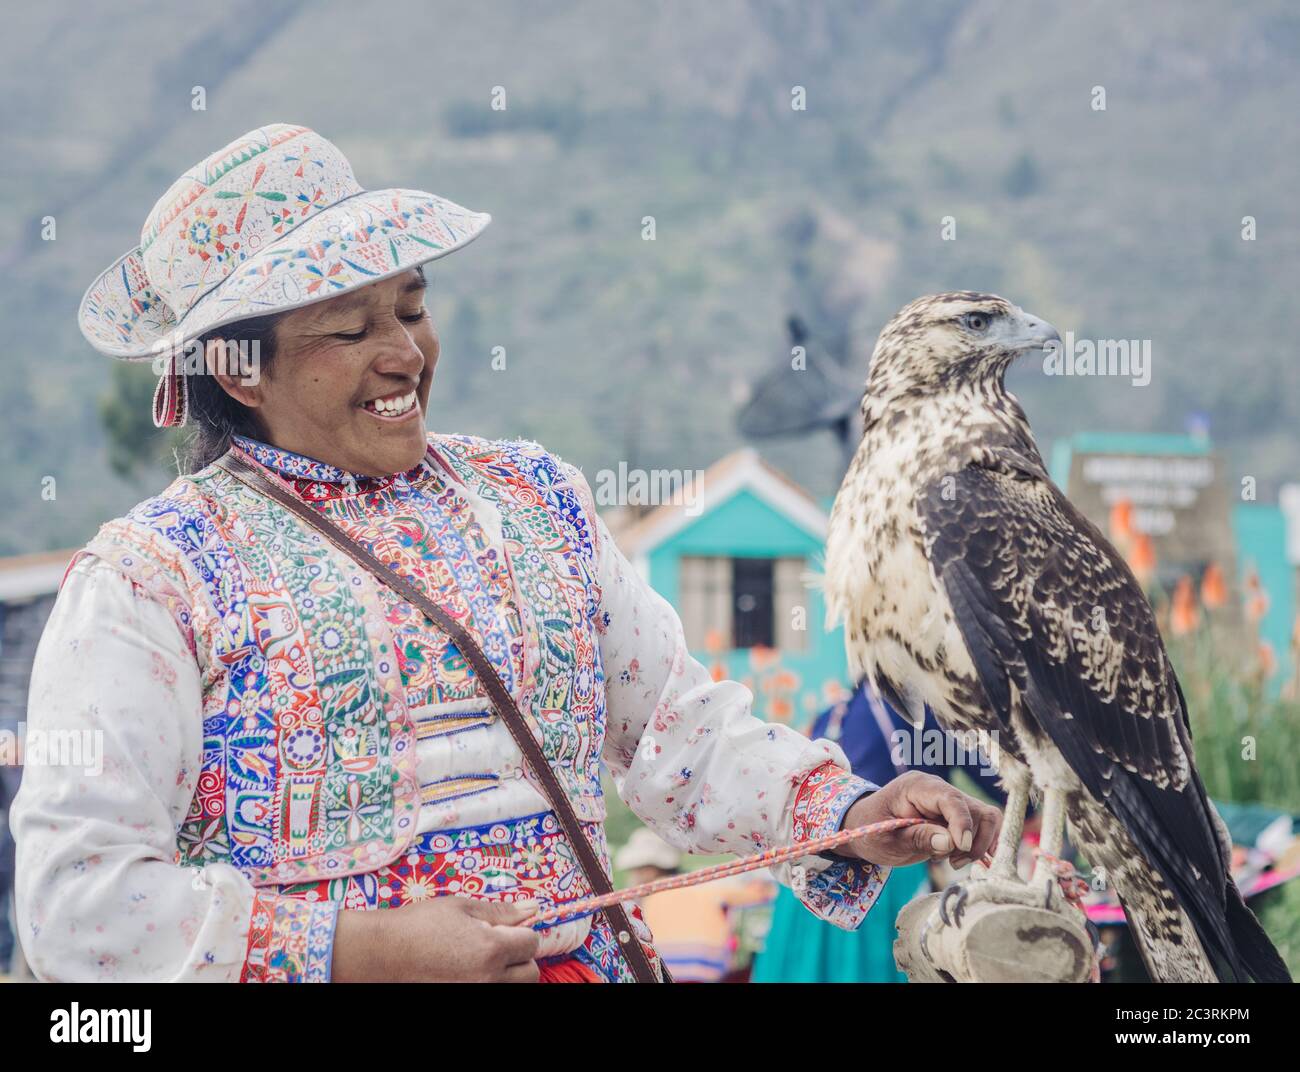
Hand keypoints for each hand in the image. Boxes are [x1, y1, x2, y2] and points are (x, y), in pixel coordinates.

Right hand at [331, 896, 541, 981]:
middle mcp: (489, 978)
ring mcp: (476, 993)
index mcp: (492, 949)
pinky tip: (471, 968)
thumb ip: (502, 911)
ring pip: (514, 986)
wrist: (387, 951)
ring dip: (508, 972)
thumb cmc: (422, 924)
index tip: (507, 927)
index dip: (523, 931)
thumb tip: (533, 907)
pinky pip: (493, 991)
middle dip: (521, 955)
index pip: (532, 943)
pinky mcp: (465, 999)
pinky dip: (490, 981)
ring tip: (483, 957)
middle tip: (499, 943)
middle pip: (530, 972)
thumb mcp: (463, 907)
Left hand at [834, 770, 1002, 867]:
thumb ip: (918, 837)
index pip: (951, 799)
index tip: (961, 848)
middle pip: (976, 810)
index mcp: (917, 787)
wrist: (866, 830)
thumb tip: (951, 842)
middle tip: (952, 861)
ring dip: (978, 845)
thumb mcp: (887, 838)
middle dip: (972, 840)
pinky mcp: (957, 816)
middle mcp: (938, 789)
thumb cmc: (871, 831)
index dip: (962, 823)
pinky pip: (983, 827)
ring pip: (986, 818)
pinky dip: (980, 845)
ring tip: (953, 860)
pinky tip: (961, 858)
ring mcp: (950, 802)